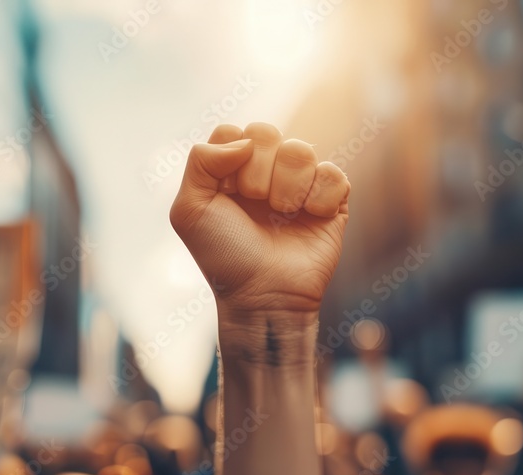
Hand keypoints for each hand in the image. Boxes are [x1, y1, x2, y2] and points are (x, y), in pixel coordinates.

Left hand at [170, 122, 349, 315]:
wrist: (264, 295)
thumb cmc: (225, 257)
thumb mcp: (189, 210)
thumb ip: (200, 161)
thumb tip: (244, 142)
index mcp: (231, 171)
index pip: (233, 132)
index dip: (230, 161)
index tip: (228, 195)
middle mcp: (266, 173)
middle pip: (265, 132)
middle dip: (256, 173)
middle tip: (255, 207)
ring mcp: (300, 185)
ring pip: (300, 150)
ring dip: (287, 189)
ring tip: (282, 218)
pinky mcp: (332, 200)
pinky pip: (332, 174)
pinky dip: (318, 200)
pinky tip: (309, 220)